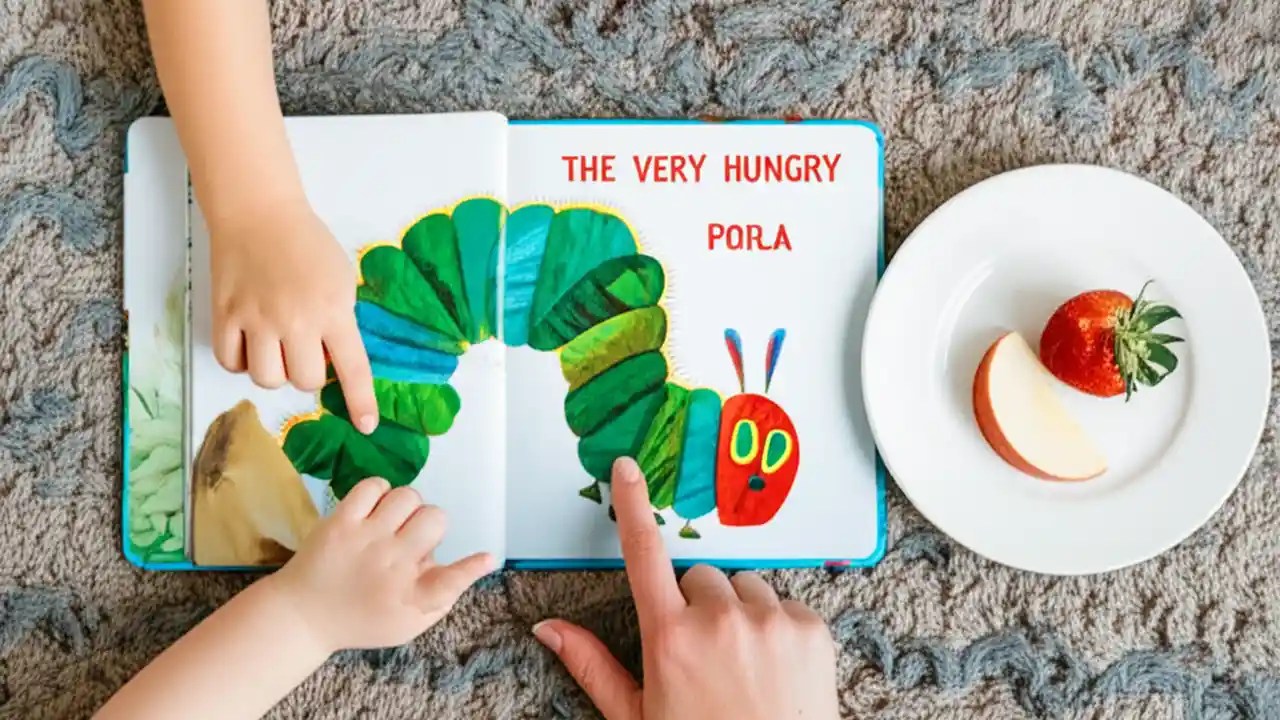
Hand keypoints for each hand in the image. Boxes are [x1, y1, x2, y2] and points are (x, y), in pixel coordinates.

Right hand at [208, 197, 378, 432]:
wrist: (259, 213)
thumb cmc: (307, 244)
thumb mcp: (342, 279)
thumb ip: (341, 319)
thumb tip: (338, 360)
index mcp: (332, 310)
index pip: (352, 368)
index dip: (360, 402)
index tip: (366, 425)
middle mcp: (295, 320)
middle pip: (304, 381)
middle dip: (308, 373)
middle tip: (304, 349)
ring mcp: (256, 319)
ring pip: (267, 379)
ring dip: (275, 372)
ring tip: (276, 347)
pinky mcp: (225, 315)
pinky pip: (231, 363)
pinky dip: (242, 362)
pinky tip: (251, 344)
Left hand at [264, 478, 494, 652]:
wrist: (304, 615)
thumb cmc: (363, 619)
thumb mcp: (409, 623)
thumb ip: (444, 594)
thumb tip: (480, 561)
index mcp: (411, 595)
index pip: (451, 580)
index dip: (473, 567)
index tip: (486, 557)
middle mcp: (392, 564)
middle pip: (435, 518)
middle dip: (432, 524)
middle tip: (412, 539)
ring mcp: (365, 539)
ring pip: (407, 496)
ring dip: (407, 506)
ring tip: (393, 522)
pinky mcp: (340, 522)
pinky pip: (373, 486)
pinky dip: (380, 491)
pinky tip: (375, 510)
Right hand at [533, 458, 839, 718]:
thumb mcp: (636, 715)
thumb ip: (591, 665)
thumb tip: (546, 629)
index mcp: (670, 638)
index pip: (643, 555)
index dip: (632, 506)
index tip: (627, 469)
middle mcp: (720, 620)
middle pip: (700, 577)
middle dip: (698, 605)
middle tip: (703, 656)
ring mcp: (770, 621)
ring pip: (745, 586)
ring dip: (741, 613)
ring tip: (743, 666)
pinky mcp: (811, 629)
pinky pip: (786, 604)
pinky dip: (779, 628)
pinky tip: (775, 670)